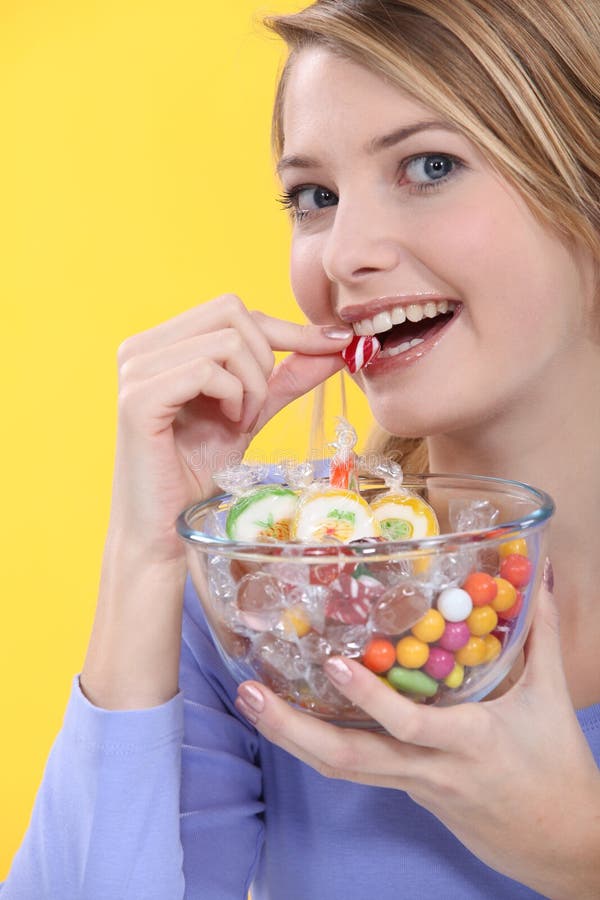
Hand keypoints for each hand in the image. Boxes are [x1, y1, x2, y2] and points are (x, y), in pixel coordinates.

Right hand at [109, 295, 351, 563]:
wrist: (166, 528)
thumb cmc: (198, 472)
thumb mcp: (251, 412)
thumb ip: (286, 376)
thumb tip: (336, 342)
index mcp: (161, 343)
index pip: (233, 310)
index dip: (288, 328)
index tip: (336, 342)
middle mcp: (141, 347)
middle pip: (232, 312)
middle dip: (264, 360)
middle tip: (255, 408)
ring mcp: (135, 370)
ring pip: (227, 342)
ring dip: (251, 386)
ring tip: (240, 421)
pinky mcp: (138, 398)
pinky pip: (208, 370)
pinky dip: (234, 398)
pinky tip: (230, 425)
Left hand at [236, 582, 599, 897]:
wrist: (561, 845)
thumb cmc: (557, 769)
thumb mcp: (551, 699)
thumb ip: (541, 634)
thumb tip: (542, 580)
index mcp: (469, 741)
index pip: (410, 725)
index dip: (369, 697)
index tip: (333, 664)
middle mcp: (430, 769)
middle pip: (348, 759)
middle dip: (291, 730)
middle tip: (248, 694)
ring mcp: (413, 786)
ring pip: (342, 768)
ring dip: (292, 737)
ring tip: (251, 702)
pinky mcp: (408, 792)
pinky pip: (357, 768)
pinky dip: (321, 744)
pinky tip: (294, 718)